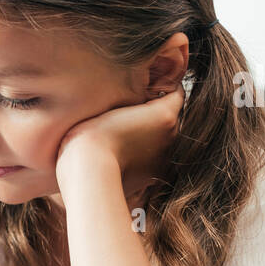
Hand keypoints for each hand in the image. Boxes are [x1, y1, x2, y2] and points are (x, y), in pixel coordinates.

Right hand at [55, 83, 185, 204]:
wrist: (89, 171)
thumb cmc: (94, 134)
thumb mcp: (112, 102)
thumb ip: (135, 96)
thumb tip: (142, 95)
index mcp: (166, 114)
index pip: (175, 92)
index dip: (159, 89)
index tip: (142, 90)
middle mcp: (172, 136)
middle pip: (168, 117)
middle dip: (153, 115)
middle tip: (126, 116)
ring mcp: (164, 158)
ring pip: (161, 139)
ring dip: (147, 136)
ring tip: (121, 137)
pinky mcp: (154, 175)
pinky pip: (152, 158)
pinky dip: (142, 156)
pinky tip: (122, 155)